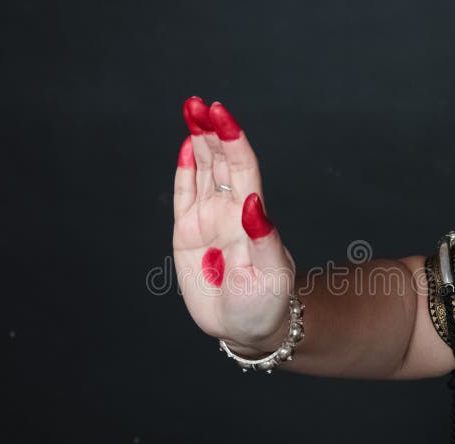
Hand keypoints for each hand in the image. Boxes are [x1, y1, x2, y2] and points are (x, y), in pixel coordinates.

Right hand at [172, 97, 294, 352]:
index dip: (231, 139)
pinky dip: (184, 171)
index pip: (242, 168)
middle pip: (220, 161)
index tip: (220, 114)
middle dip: (211, 130)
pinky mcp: (188, 235)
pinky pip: (185, 196)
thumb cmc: (267, 304)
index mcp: (251, 217)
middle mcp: (230, 212)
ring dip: (198, 141)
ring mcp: (209, 221)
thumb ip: (262, 239)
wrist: (249, 329)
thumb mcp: (270, 276)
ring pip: (203, 171)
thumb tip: (252, 204)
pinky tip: (185, 147)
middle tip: (197, 103)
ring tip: (192, 110)